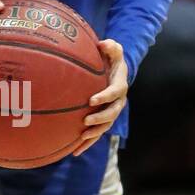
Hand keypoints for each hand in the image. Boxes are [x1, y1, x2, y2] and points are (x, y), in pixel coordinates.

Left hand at [70, 38, 127, 155]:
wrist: (116, 73)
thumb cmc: (111, 60)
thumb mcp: (114, 50)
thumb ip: (111, 46)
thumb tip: (103, 43)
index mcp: (119, 86)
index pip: (113, 93)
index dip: (104, 97)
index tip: (91, 100)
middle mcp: (118, 102)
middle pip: (111, 114)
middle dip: (99, 119)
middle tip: (85, 121)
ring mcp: (111, 113)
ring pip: (105, 127)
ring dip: (94, 134)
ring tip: (81, 138)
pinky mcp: (103, 121)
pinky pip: (97, 134)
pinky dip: (87, 144)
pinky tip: (74, 151)